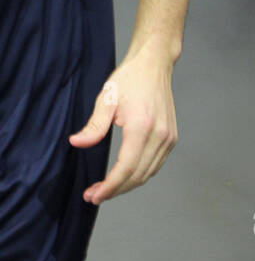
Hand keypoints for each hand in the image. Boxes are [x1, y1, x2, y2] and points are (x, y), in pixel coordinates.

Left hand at [69, 48, 177, 204]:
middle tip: (94, 195)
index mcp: (142, 127)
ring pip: (148, 173)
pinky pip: (155, 165)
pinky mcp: (171, 138)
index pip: (126, 168)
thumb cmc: (130, 78)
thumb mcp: (106, 99)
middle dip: (115, 190)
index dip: (109, 187)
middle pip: (137, 176)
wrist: (154, 65)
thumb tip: (77, 143)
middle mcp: (159, 135)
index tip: (93, 196)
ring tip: (106, 188)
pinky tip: (124, 175)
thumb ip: (93, 126)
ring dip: (127, 185)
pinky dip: (140, 175)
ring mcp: (168, 138)